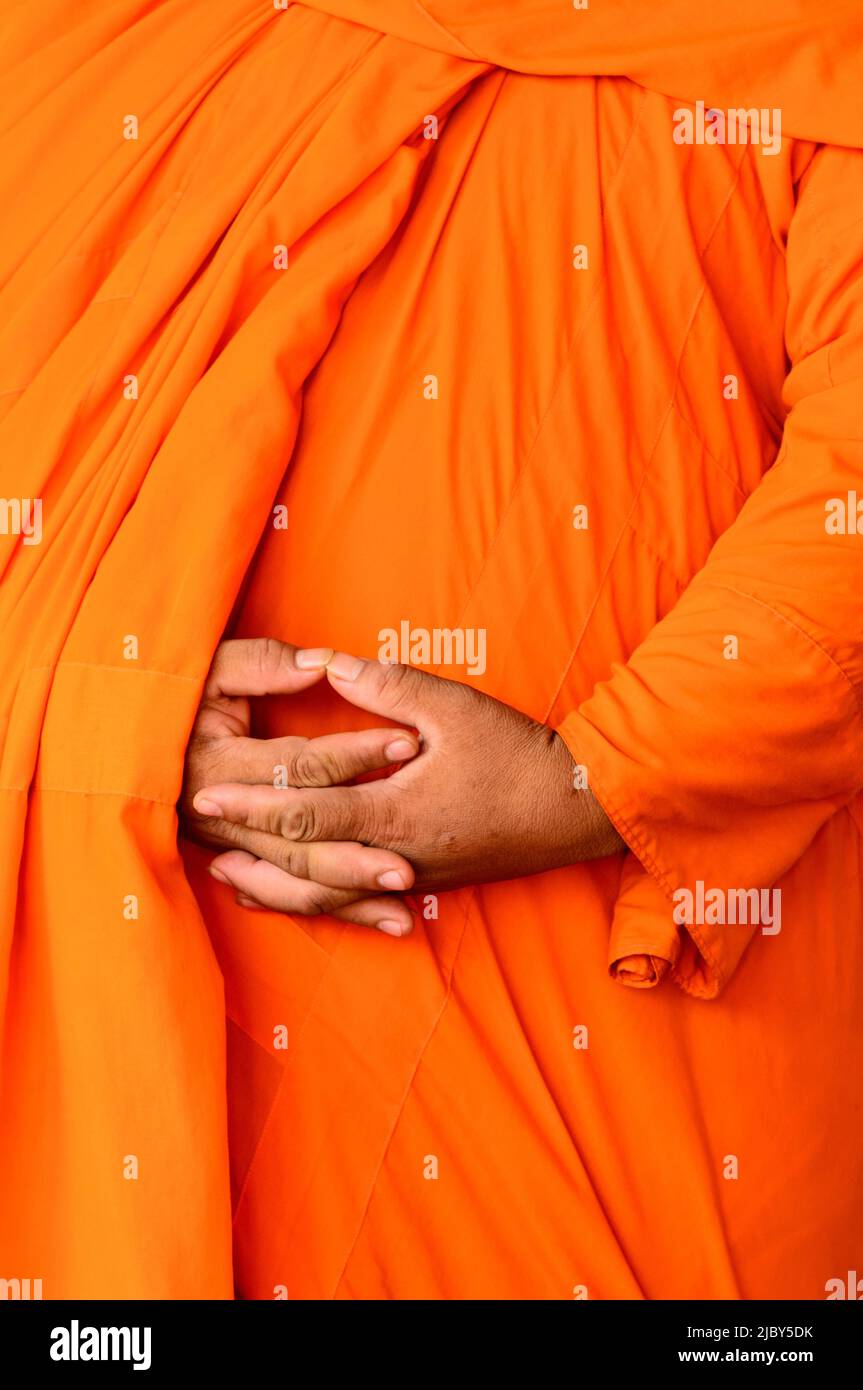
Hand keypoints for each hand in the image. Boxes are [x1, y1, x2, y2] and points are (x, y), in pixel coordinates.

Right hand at [181, 639, 418, 934]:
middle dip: (358, 852)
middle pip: (301, 842)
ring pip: (299, 881)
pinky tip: (389, 920)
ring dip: (353, 893)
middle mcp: (226, 818)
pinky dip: (342, 910)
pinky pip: (296, 895)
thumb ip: (262, 664)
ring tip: (406, 898)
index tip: (407, 743)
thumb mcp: (209, 670)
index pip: (300, 765)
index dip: (355, 754)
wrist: (128, 752)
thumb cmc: (178, 702)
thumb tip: (320, 665)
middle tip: (410, 862)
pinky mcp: (248, 862)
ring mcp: (235, 847)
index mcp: (219, 765)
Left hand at [195, 652, 623, 932]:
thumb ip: (386, 686)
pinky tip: (290, 893)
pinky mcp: (422, 882)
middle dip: (247, 841)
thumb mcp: (454, 708)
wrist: (575, 810)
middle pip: (302, 859)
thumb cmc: (516, 755)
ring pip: (323, 893)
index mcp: (394, 810)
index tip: (207, 789)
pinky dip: (312, 899)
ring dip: (271, 884)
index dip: (253, 799)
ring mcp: (407, 875)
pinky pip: (353, 899)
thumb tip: (328, 664)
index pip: (306, 809)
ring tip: (226, 873)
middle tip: (199, 825)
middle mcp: (392, 854)